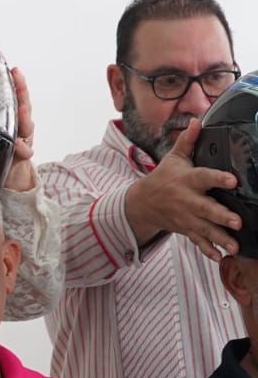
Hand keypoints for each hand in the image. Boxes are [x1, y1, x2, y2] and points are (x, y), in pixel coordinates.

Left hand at [6, 66, 36, 192]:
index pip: (14, 96)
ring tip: (21, 110)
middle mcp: (18, 126)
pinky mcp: (22, 156)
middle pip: (23, 106)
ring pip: (27, 125)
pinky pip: (24, 151)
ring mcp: (22, 140)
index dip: (16, 83)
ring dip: (24, 118)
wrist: (6, 175)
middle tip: (19, 82)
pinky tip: (19, 145)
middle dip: (22, 94)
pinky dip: (22, 148)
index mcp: (8, 118)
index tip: (14, 70)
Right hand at [124, 118, 241, 258]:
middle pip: (205, 209)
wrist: (141, 204)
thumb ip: (187, 141)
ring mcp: (185, 217)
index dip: (218, 178)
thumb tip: (198, 121)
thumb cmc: (163, 178)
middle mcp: (186, 200)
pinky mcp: (185, 229)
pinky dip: (207, 250)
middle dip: (220, 216)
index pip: (203, 177)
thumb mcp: (173, 158)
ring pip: (204, 229)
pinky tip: (219, 256)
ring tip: (234, 246)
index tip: (233, 180)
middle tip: (237, 221)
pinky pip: (197, 241)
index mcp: (186, 180)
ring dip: (219, 238)